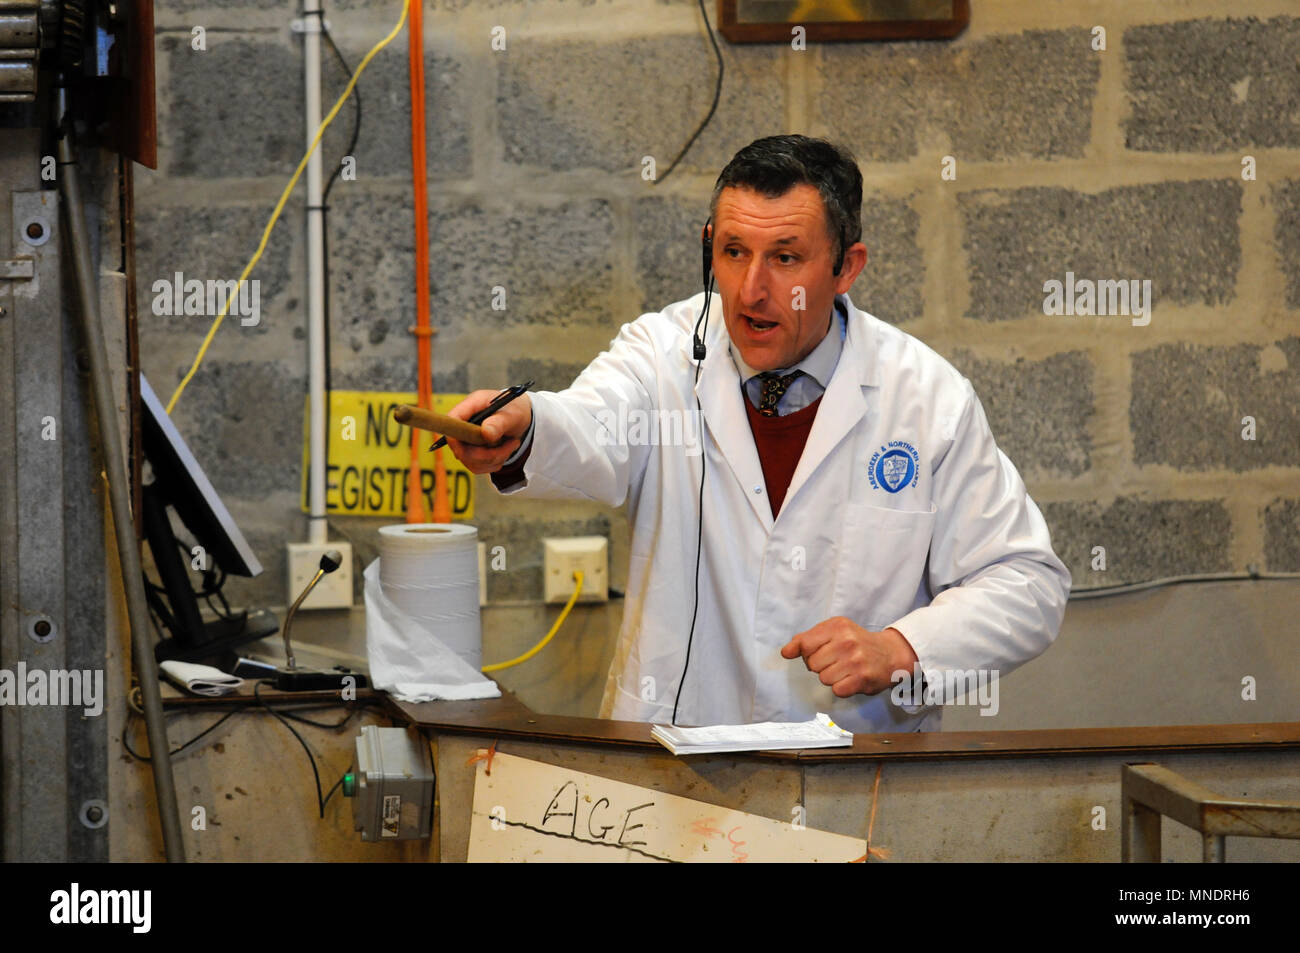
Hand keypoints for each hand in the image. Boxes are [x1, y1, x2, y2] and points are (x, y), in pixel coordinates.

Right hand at [443, 389, 532, 474]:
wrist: (521, 417)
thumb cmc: (515, 410)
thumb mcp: (513, 414)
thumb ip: (499, 423)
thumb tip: (485, 433)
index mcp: (471, 405)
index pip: (451, 420)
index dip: (457, 436)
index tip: (476, 446)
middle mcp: (464, 423)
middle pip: (459, 447)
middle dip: (486, 453)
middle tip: (511, 445)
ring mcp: (466, 439)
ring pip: (470, 460)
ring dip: (494, 459)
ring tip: (512, 444)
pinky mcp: (471, 452)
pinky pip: (476, 467)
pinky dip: (493, 464)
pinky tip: (505, 451)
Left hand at [780, 617, 918, 697]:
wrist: (890, 654)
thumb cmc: (857, 642)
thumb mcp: (833, 631)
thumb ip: (807, 639)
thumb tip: (786, 652)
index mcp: (837, 627)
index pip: (804, 644)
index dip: (805, 653)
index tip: (812, 653)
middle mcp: (847, 642)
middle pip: (812, 664)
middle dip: (820, 666)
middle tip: (835, 661)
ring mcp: (856, 661)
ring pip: (824, 678)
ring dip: (832, 677)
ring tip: (845, 669)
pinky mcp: (862, 679)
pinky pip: (837, 690)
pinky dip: (842, 688)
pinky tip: (851, 679)